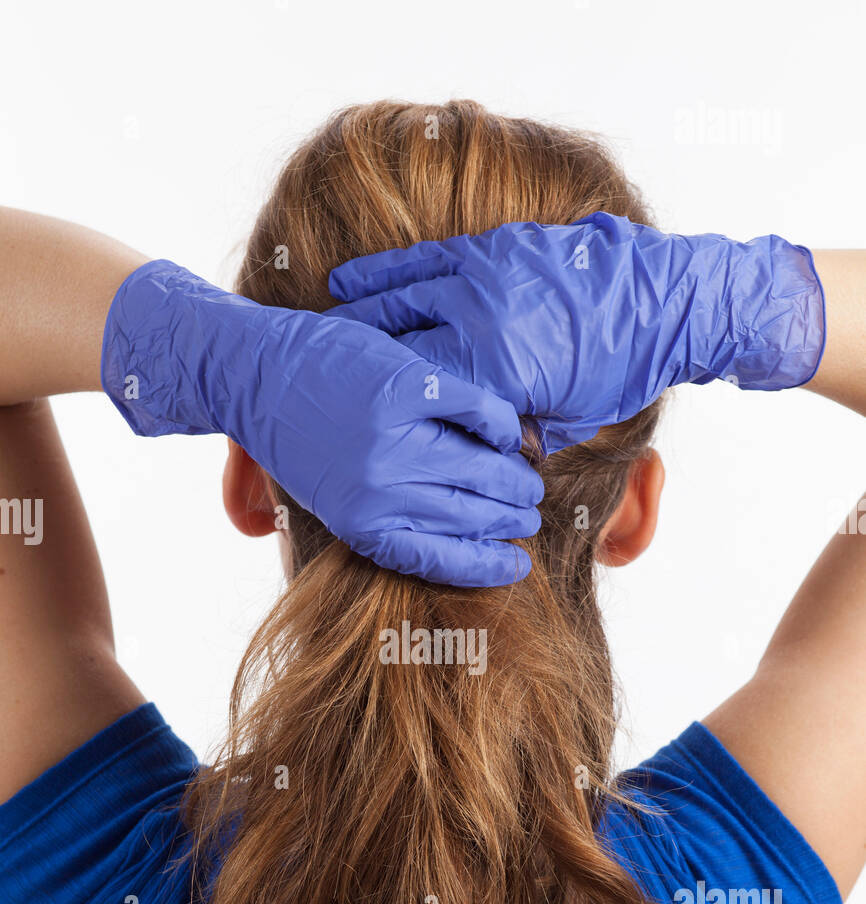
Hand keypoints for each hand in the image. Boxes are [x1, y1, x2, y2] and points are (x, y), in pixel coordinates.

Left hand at [101, 260, 542, 586]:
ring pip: (480, 466)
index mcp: (362, 523)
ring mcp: (393, 435)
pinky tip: (512, 434)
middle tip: (528, 513)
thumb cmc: (292, 439)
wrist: (251, 372)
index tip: (519, 565)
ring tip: (527, 481)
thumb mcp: (328, 500)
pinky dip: (500, 424)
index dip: (489, 564)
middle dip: (510, 518)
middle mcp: (380, 488)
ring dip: (513, 476)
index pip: (444, 557)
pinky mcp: (404, 385)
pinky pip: (475, 411)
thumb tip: (454, 554)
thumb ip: (380, 527)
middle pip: (471, 513)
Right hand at [327, 213, 825, 453]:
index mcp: (498, 372)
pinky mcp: (484, 250)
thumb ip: (519, 434)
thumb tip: (481, 454)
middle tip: (338, 403)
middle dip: (370, 384)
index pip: (429, 406)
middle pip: (403, 358)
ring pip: (399, 306)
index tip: (375, 443)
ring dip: (359, 326)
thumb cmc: (621, 369)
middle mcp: (479, 324)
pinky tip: (345, 286)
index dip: (404, 429)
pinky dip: (379, 276)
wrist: (662, 297)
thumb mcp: (569, 418)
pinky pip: (417, 262)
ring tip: (326, 348)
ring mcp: (478, 281)